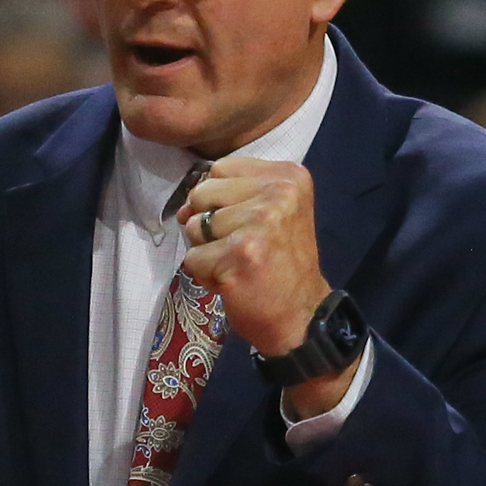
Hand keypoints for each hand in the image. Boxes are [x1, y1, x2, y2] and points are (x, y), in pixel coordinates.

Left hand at [176, 157, 329, 366]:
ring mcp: (259, 222)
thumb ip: (227, 198)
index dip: (218, 200)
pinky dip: (205, 276)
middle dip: (209, 225)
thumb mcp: (271, 214)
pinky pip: (193, 258)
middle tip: (242, 249)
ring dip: (207, 252)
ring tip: (239, 265)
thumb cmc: (281, 265)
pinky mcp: (239, 253)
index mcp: (288, 177)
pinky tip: (234, 282)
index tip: (244, 224)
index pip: (220, 168)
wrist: (302, 316)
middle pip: (202, 193)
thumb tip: (183, 208)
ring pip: (194, 227)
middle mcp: (278, 193)